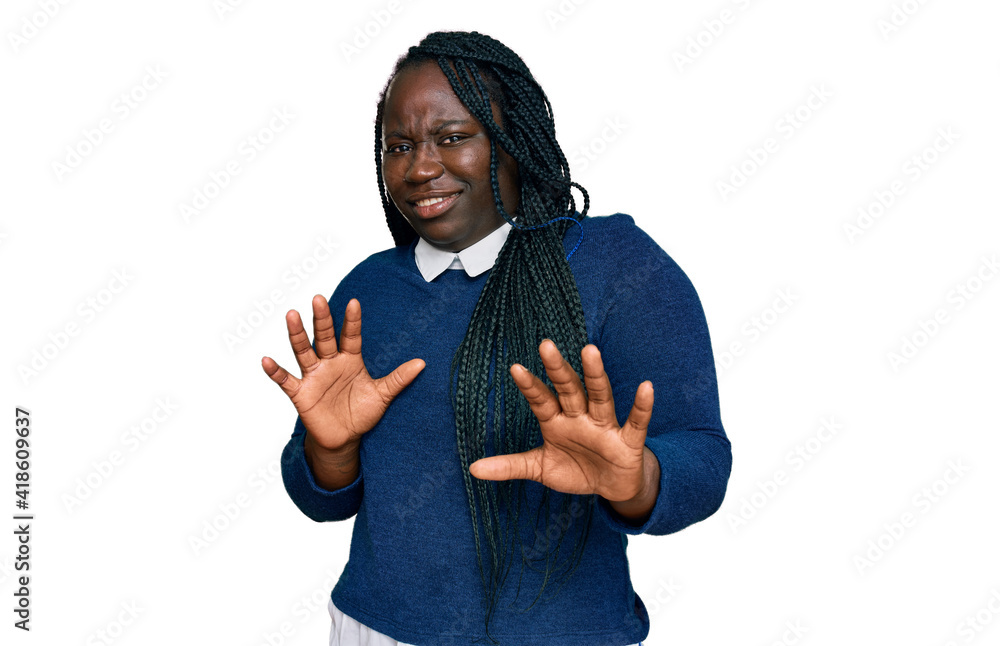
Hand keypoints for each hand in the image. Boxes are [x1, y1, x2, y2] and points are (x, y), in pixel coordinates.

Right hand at [262, 296, 424, 453]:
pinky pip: (286, 380)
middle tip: (318, 299)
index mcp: (350, 360)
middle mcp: (329, 363)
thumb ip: (398, 379)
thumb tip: (422, 364)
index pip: (351, 336)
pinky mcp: (300, 393)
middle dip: (321, 319)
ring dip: (297, 335)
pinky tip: (266, 360)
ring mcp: (313, 376)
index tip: (355, 302)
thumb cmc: (361, 413)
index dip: (352, 321)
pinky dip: (276, 371)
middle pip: (324, 337)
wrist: (344, 438)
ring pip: (303, 351)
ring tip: (291, 315)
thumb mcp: (382, 395)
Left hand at [469, 339, 655, 508]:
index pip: (541, 400)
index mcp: (557, 422)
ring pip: (600, 396)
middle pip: (568, 389)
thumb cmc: (576, 470)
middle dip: (558, 369)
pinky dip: (642, 406)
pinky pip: (636, 421)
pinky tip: (645, 387)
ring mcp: (605, 426)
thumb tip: (472, 468)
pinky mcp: (628, 441)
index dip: (530, 386)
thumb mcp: (541, 468)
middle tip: (546, 345)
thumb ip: (510, 466)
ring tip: (589, 350)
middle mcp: (580, 417)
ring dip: (595, 375)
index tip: (515, 367)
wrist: (612, 487)